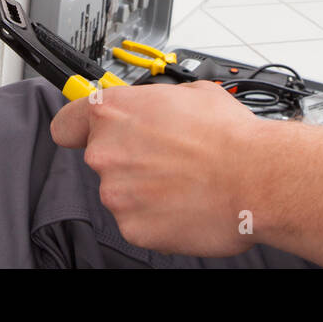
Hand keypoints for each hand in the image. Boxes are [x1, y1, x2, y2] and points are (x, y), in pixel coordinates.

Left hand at [50, 80, 264, 256]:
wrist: (256, 178)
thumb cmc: (230, 136)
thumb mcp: (191, 93)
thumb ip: (155, 101)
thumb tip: (156, 107)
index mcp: (113, 112)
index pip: (66, 124)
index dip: (78, 129)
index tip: (85, 134)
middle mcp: (106, 152)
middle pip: (102, 158)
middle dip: (129, 159)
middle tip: (166, 158)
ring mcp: (116, 193)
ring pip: (121, 192)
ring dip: (145, 189)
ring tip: (184, 181)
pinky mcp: (132, 228)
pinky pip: (137, 221)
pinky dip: (157, 217)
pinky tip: (185, 204)